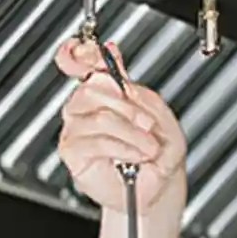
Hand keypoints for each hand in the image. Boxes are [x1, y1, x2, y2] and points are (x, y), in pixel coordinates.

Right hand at [54, 38, 187, 215]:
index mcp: (108, 91)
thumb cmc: (158, 154)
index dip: (84, 53)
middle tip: (148, 125)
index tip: (91, 51)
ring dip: (131, 133)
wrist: (156, 186)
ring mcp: (77, 127)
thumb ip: (144, 96)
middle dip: (127, 107)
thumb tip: (122, 80)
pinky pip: (95, 141)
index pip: (86, 63)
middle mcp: (87, 106)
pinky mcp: (73, 151)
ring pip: (99, 117)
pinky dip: (123, 148)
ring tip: (148, 147)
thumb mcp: (163, 120)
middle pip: (93, 90)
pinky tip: (136, 156)